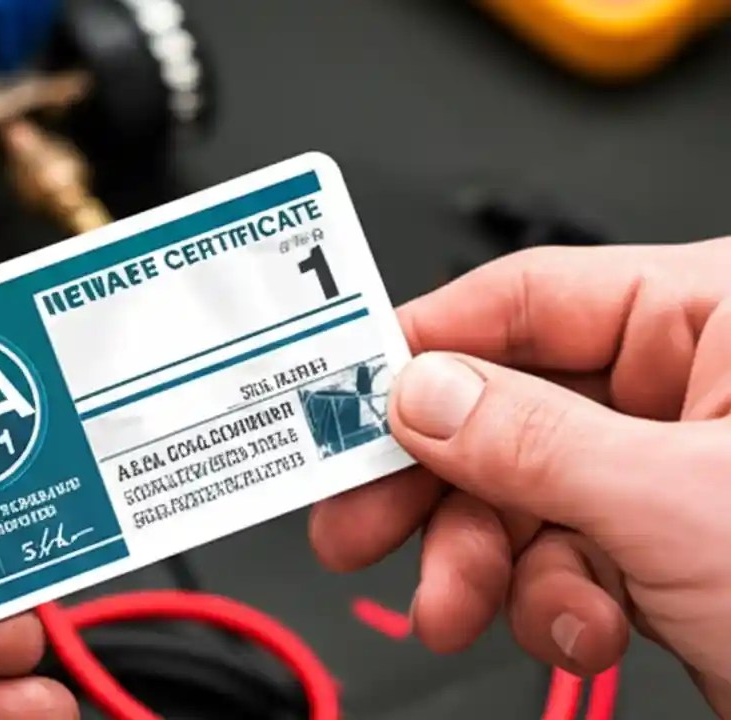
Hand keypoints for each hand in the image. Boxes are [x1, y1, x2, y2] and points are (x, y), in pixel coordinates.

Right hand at [309, 240, 730, 713]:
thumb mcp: (680, 503)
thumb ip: (531, 441)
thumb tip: (419, 393)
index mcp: (716, 320)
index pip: (525, 300)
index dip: (420, 347)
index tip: (339, 395)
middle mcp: (688, 387)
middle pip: (503, 408)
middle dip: (431, 481)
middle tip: (356, 519)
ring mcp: (669, 472)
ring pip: (516, 495)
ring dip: (479, 560)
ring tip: (458, 604)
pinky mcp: (662, 546)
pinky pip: (557, 555)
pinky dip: (544, 599)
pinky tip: (572, 625)